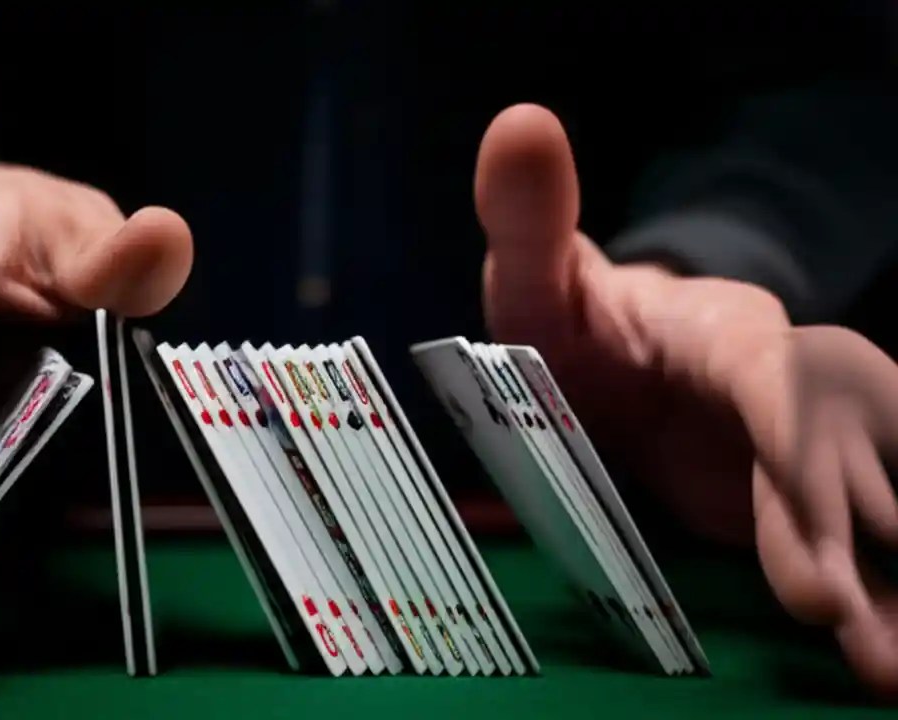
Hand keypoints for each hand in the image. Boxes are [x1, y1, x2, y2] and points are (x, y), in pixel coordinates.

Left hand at [475, 104, 896, 695]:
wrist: (620, 362)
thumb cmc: (579, 320)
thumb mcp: (540, 277)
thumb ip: (529, 219)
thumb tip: (518, 121)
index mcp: (726, 334)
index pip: (768, 367)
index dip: (786, 417)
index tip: (797, 468)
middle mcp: (787, 393)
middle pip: (829, 452)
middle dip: (836, 523)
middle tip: (832, 608)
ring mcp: (804, 459)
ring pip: (862, 512)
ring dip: (880, 586)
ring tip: (887, 668)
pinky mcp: (800, 512)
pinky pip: (848, 556)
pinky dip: (872, 606)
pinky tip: (882, 664)